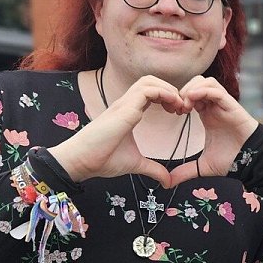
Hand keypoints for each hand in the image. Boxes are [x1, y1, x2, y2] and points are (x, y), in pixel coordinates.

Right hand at [48, 75, 187, 186]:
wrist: (81, 162)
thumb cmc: (102, 159)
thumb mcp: (135, 164)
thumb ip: (153, 169)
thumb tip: (168, 181)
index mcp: (128, 112)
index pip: (150, 93)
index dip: (167, 97)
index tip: (178, 112)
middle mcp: (126, 104)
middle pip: (151, 81)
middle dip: (170, 89)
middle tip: (182, 107)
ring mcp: (124, 104)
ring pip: (149, 81)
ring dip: (168, 89)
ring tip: (178, 106)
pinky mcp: (124, 109)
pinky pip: (147, 90)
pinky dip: (164, 93)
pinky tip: (173, 106)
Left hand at [168, 75, 259, 183]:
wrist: (252, 162)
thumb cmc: (232, 160)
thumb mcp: (202, 166)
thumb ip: (185, 171)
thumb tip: (167, 182)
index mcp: (207, 114)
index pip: (191, 94)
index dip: (179, 99)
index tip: (173, 112)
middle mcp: (215, 106)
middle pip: (197, 82)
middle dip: (183, 90)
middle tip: (178, 107)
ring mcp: (224, 104)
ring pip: (206, 81)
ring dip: (192, 89)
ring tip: (186, 105)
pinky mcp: (232, 105)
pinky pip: (216, 89)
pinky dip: (202, 91)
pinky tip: (192, 101)